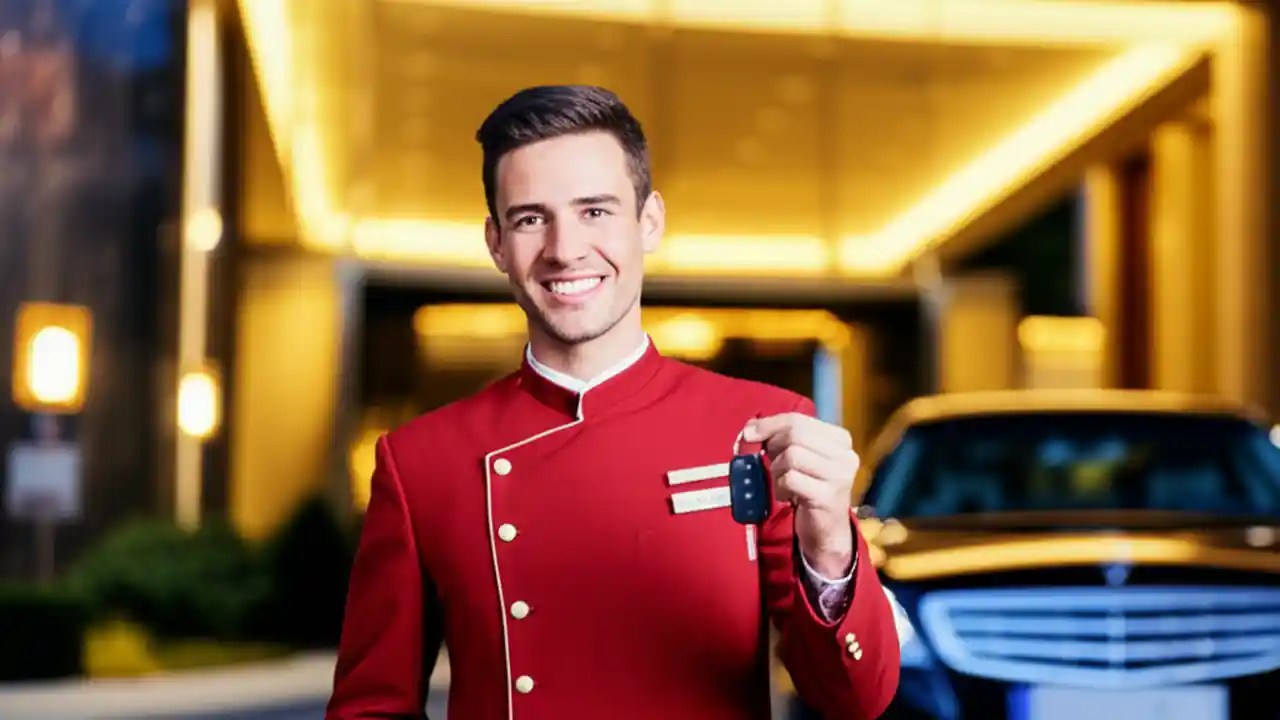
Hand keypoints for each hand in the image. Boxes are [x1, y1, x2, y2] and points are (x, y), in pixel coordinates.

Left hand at [742, 412, 858, 577]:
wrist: (826, 531)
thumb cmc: (809, 488)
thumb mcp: (800, 457)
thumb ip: (782, 438)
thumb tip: (751, 426)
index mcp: (840, 439)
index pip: (798, 419)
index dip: (770, 424)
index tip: (749, 432)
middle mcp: (845, 455)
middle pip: (795, 434)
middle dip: (773, 447)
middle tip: (770, 462)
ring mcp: (840, 476)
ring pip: (792, 455)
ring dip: (777, 470)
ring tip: (782, 482)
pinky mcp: (828, 496)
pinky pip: (791, 479)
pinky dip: (781, 487)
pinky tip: (787, 496)